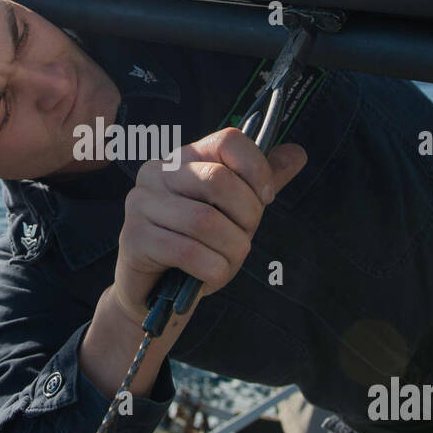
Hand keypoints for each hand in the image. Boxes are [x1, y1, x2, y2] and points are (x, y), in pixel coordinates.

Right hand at [111, 128, 306, 322]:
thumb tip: (298, 153)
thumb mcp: (235, 212)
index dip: (257, 169)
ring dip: (231, 249)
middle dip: (246, 216)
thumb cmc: (198, 245)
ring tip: (228, 262)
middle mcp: (157, 172)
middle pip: (218, 180)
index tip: (267, 199)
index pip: (228, 140)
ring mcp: (140, 203)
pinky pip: (187, 252)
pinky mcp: (134, 238)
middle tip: (244, 238)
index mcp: (184, 157)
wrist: (157, 292)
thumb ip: (262, 181)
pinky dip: (212, 269)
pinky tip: (212, 276)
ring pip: (204, 221)